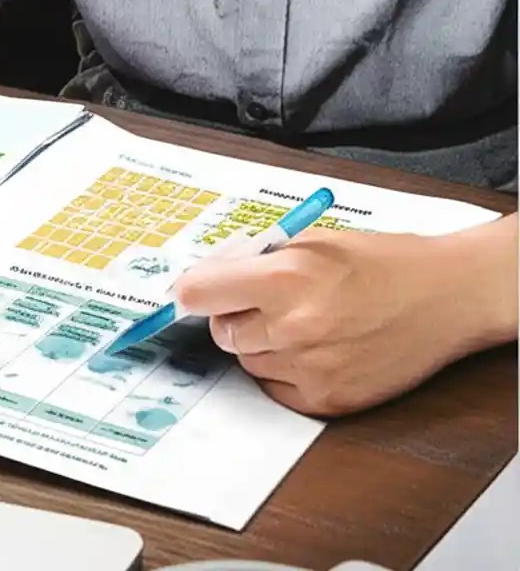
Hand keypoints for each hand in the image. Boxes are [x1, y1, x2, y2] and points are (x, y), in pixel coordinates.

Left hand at [172, 217, 516, 416]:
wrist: (448, 296)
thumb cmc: (385, 263)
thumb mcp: (314, 241)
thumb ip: (258, 261)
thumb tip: (209, 278)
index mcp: (286, 277)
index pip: (198, 293)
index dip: (192, 292)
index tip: (191, 294)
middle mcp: (294, 326)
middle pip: (221, 332)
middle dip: (235, 317)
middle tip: (265, 304)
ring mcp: (310, 367)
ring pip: (248, 361)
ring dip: (263, 344)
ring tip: (306, 323)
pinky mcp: (327, 398)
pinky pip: (275, 387)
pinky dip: (286, 371)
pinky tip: (320, 348)